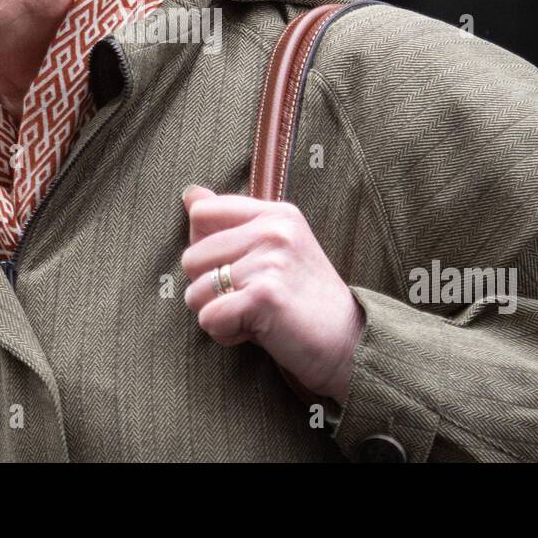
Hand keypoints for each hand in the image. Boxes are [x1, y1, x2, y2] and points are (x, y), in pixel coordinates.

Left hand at [180, 184, 365, 403]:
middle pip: (191, 256)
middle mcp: (274, 230)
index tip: (235, 269)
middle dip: (208, 289)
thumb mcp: (272, 249)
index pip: (202, 213)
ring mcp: (271, 261)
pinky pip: (209, 317)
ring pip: (196, 291)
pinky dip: (224, 333)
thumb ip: (230, 221)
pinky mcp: (265, 296)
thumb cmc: (303, 298)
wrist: (348, 342)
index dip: (203, 249)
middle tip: (248, 299)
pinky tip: (254, 331)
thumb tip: (189, 194)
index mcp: (275, 214)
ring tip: (253, 315)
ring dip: (216, 314)